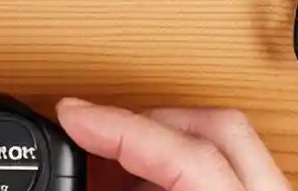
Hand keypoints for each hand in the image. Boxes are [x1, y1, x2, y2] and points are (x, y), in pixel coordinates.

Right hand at [56, 98, 289, 190]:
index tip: (73, 114)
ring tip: (105, 161)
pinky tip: (138, 184)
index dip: (122, 127)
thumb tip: (78, 182)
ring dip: (158, 143)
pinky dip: (176, 168)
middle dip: (142, 121)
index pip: (186, 153)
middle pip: (214, 126)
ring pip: (222, 141)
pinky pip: (224, 168)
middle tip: (88, 130)